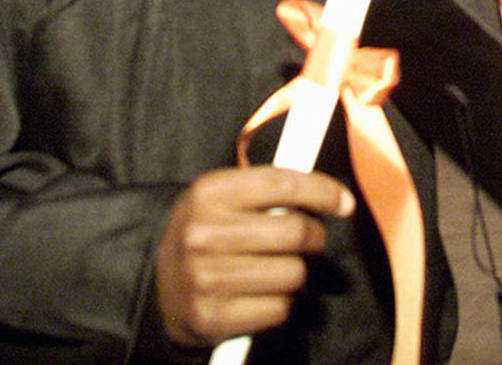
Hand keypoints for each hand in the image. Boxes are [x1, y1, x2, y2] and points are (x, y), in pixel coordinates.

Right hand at [154, 166, 354, 346]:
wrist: (156, 285)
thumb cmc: (207, 231)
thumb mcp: (225, 196)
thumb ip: (271, 189)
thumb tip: (336, 197)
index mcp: (209, 191)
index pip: (284, 184)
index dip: (324, 192)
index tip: (345, 203)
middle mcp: (203, 233)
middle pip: (296, 233)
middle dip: (316, 237)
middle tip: (312, 240)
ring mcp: (205, 278)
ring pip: (294, 274)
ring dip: (300, 273)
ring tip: (285, 268)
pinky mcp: (210, 318)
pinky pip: (279, 309)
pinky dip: (285, 303)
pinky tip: (269, 294)